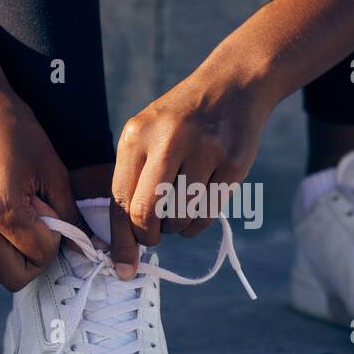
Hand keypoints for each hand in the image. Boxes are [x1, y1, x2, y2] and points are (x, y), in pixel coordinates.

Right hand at [0, 68, 82, 290]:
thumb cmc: (11, 126)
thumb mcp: (50, 166)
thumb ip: (67, 210)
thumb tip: (80, 242)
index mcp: (0, 209)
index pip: (40, 254)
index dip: (57, 239)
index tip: (55, 213)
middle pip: (14, 278)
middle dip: (37, 259)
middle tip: (44, 227)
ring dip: (17, 258)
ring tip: (26, 221)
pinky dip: (0, 249)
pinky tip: (8, 219)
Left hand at [109, 77, 268, 275]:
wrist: (232, 85)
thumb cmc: (182, 120)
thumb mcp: (148, 134)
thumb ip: (133, 178)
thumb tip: (125, 239)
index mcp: (137, 136)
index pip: (119, 200)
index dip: (121, 240)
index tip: (124, 267)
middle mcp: (168, 142)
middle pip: (146, 214)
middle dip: (148, 237)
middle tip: (154, 237)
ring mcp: (204, 151)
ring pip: (180, 219)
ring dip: (177, 228)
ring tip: (179, 208)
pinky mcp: (233, 164)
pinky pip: (208, 214)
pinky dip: (198, 223)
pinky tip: (197, 207)